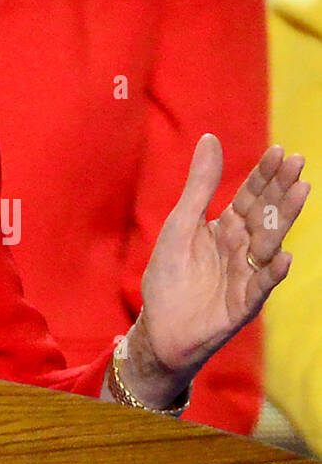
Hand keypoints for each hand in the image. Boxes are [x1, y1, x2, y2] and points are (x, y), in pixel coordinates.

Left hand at [133, 135, 308, 398]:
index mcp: (228, 228)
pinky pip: (260, 286)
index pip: (252, 196)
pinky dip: (271, 272)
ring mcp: (247, 275)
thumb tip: (211, 137)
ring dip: (284, 218)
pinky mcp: (243, 303)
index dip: (266, 175)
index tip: (282, 151)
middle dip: (282, 188)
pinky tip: (282, 256)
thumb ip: (200, 185)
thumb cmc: (171, 274)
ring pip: (270, 242)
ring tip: (301, 191)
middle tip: (300, 161)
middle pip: (266, 214)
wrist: (162, 325)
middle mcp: (243, 249)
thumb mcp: (181, 222)